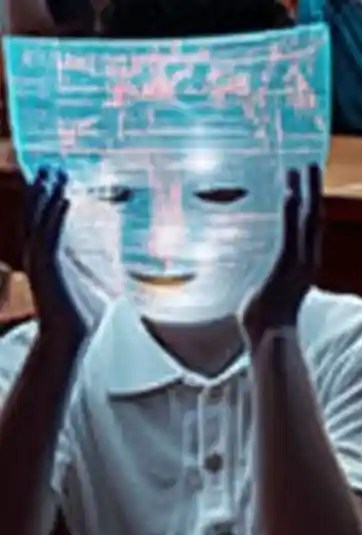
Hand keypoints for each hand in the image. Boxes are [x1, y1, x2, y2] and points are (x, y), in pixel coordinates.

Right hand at [22, 168, 83, 340]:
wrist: (70, 336)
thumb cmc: (83, 315)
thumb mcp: (91, 284)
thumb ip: (99, 270)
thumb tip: (117, 264)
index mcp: (49, 258)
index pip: (43, 222)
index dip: (45, 199)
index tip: (50, 178)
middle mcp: (41, 255)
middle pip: (37, 214)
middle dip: (42, 190)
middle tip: (48, 166)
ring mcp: (43, 260)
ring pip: (41, 219)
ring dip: (48, 195)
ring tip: (54, 173)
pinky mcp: (49, 267)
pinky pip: (52, 235)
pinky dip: (58, 216)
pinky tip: (65, 198)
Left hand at [243, 165, 320, 340]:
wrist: (270, 338)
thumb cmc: (263, 320)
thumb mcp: (262, 289)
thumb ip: (259, 275)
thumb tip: (241, 271)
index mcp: (302, 263)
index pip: (308, 227)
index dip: (308, 202)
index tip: (306, 182)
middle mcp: (307, 259)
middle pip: (314, 216)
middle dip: (314, 190)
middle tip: (312, 164)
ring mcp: (300, 261)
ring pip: (308, 219)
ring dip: (307, 192)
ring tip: (304, 168)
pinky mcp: (287, 265)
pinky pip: (291, 233)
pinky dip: (292, 212)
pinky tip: (290, 193)